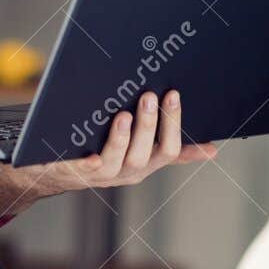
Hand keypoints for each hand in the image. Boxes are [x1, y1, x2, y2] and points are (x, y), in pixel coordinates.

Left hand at [22, 89, 217, 194]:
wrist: (56, 172)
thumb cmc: (104, 155)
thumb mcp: (141, 150)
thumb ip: (171, 148)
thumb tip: (211, 149)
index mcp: (146, 163)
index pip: (168, 149)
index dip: (173, 123)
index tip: (174, 94)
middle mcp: (127, 172)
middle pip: (145, 153)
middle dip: (148, 124)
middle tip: (149, 96)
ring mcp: (101, 174)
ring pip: (117, 160)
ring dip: (122, 139)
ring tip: (122, 115)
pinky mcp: (75, 173)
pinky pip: (83, 170)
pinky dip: (89, 164)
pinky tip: (92, 154)